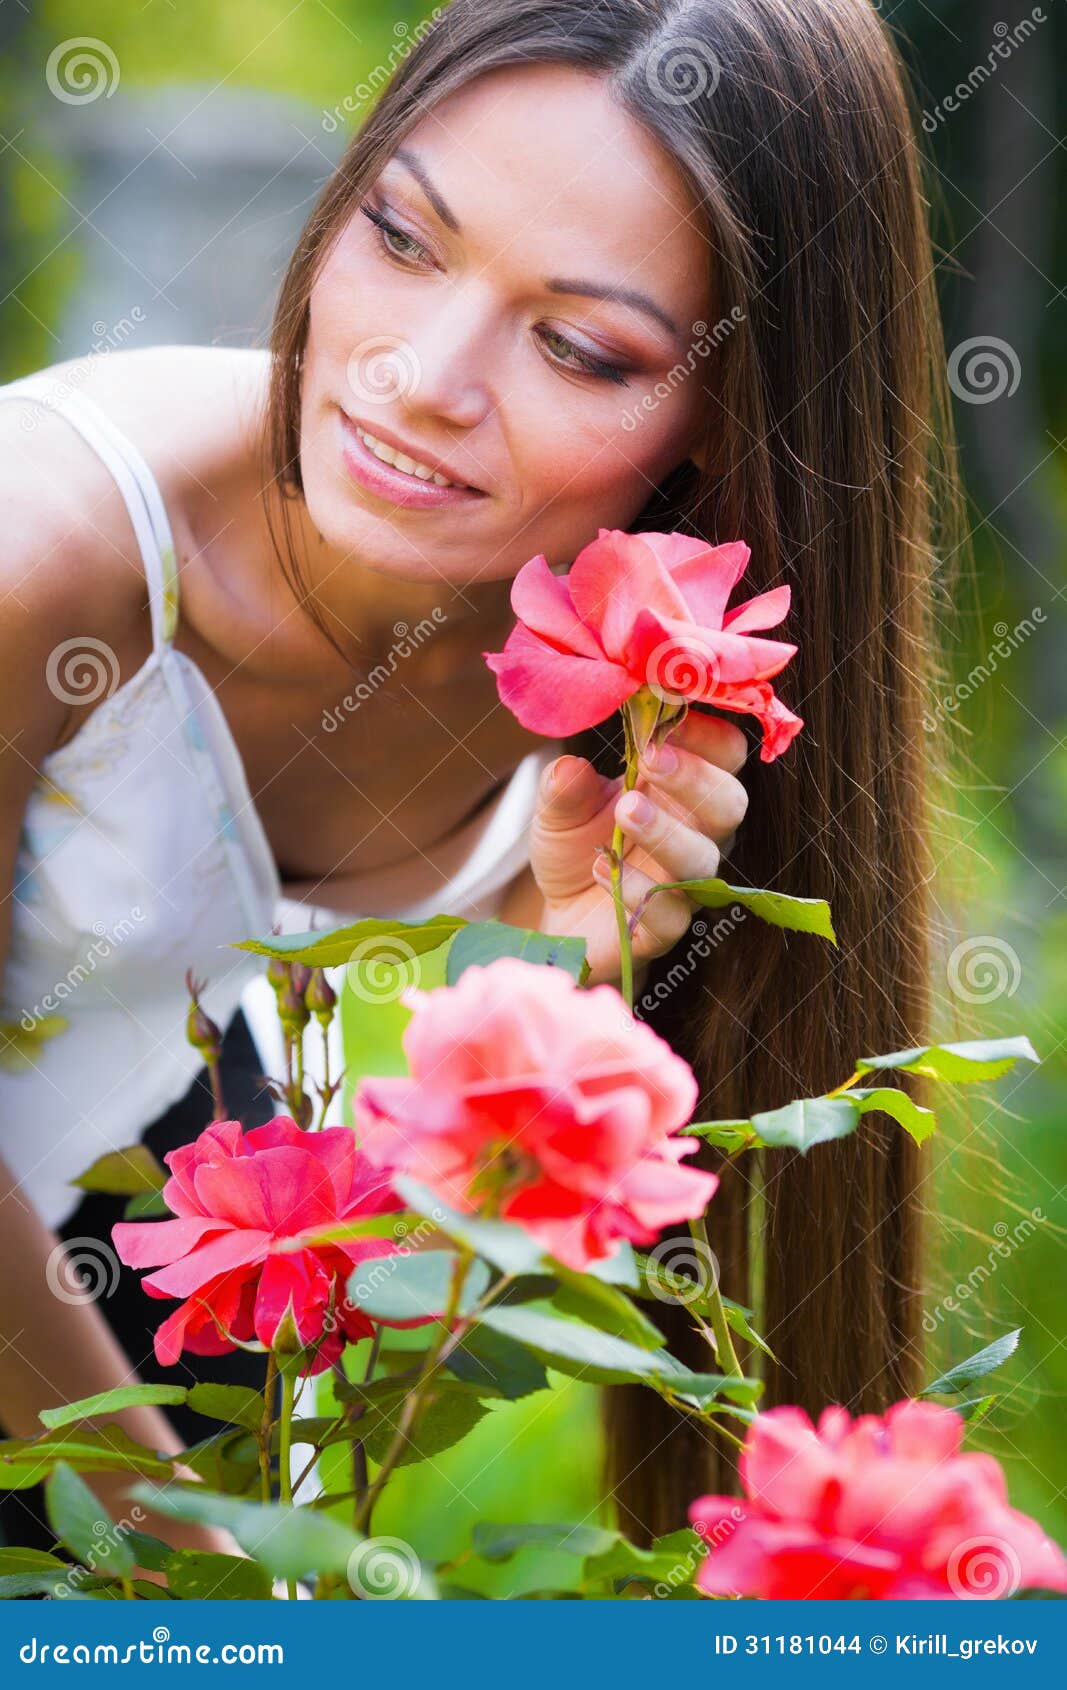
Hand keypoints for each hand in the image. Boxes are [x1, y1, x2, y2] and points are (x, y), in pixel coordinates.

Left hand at [528, 712, 748, 989]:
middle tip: (650, 759)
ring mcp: (684, 882)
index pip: (725, 753)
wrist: (558, 913)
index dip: (707, 732)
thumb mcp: (558, 808)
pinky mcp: (664, 928)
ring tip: (625, 811)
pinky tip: (601, 869)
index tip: (669, 711)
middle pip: (729, 803)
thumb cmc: (576, 846)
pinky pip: (671, 914)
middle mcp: (697, 833)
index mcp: (683, 789)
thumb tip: (569, 766)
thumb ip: (565, 786)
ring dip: (667, 831)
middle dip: (695, 778)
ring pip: (704, 858)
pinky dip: (638, 889)